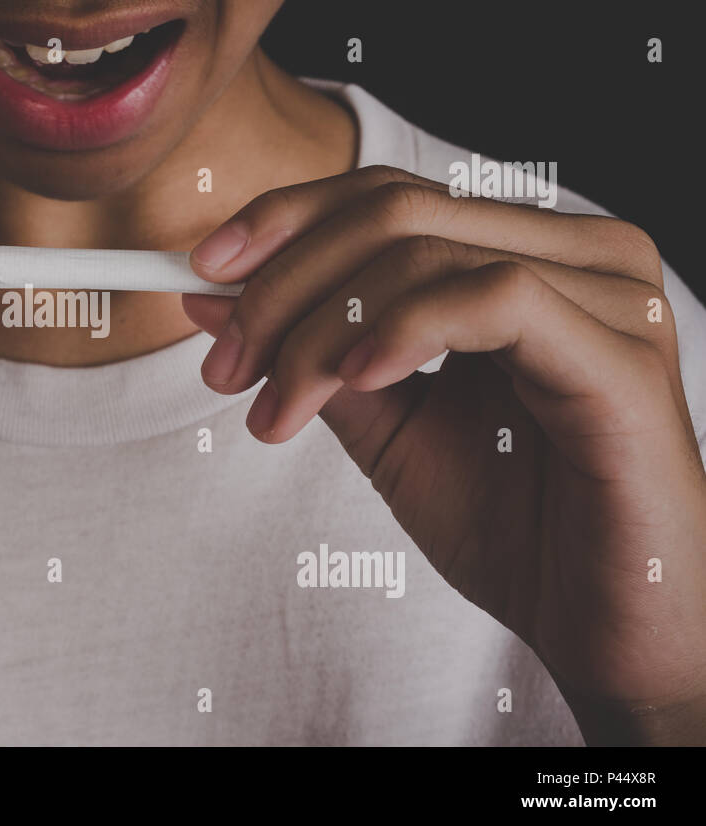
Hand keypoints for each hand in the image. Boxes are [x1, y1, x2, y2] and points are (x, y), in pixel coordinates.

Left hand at [186, 165, 705, 743]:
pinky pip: (492, 297)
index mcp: (524, 256)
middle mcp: (575, 254)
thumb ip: (311, 351)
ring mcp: (609, 296)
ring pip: (423, 251)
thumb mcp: (385, 426)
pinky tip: (359, 380)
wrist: (602, 630)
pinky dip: (403, 330)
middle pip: (394, 208)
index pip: (389, 195)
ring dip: (320, 331)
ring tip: (276, 411)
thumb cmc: (512, 527)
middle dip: (283, 285)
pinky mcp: (621, 354)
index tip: (203, 270)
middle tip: (226, 365)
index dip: (286, 219)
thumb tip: (209, 293)